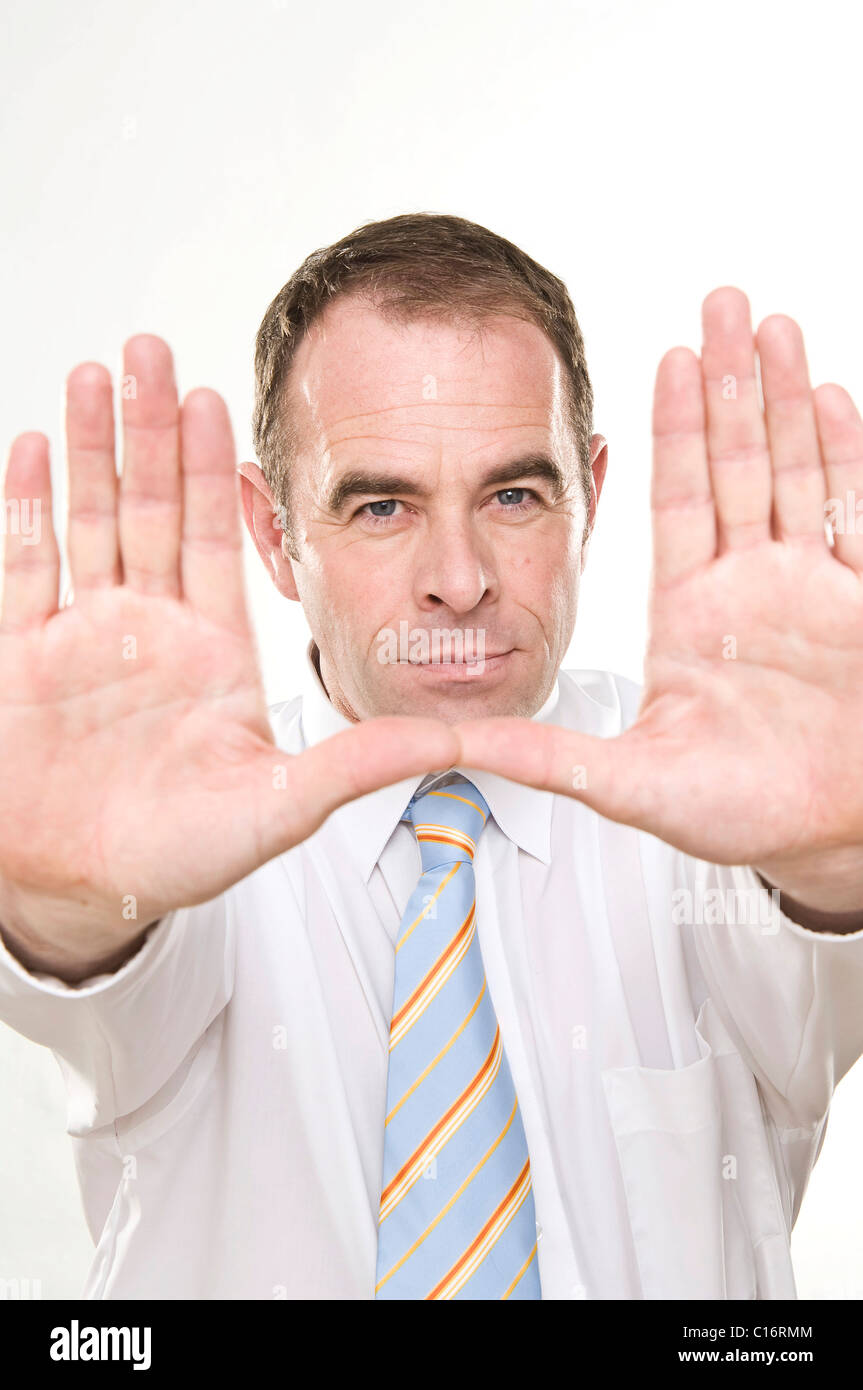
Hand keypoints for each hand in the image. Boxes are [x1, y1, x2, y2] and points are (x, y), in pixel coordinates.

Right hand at [0, 337, 457, 973]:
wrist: (83, 893)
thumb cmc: (179, 856)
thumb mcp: (278, 806)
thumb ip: (359, 764)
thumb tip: (458, 738)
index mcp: (211, 650)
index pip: (215, 538)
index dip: (218, 470)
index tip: (221, 397)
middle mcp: (147, 629)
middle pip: (152, 507)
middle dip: (152, 429)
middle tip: (150, 345)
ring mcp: (80, 635)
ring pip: (88, 518)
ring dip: (92, 446)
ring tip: (95, 369)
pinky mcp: (21, 656)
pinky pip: (24, 565)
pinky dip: (25, 506)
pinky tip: (34, 443)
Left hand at [455, 288, 862, 898]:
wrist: (827, 838)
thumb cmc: (736, 816)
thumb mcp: (630, 783)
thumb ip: (546, 755)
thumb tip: (448, 745)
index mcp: (690, 612)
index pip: (680, 498)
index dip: (675, 427)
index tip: (665, 356)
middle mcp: (749, 585)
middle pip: (737, 462)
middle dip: (729, 383)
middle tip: (720, 297)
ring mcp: (809, 588)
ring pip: (795, 470)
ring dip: (783, 398)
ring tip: (772, 323)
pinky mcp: (859, 602)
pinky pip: (853, 513)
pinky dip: (844, 454)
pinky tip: (829, 394)